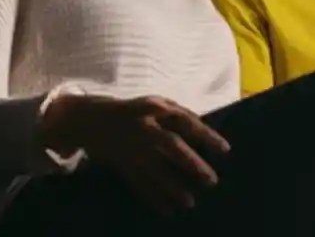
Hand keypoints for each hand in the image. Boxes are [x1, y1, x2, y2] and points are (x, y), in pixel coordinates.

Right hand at [42, 94, 230, 214]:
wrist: (88, 118)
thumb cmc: (133, 111)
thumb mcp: (155, 103)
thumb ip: (178, 115)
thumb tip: (203, 132)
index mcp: (156, 108)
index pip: (187, 122)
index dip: (207, 135)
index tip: (225, 150)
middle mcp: (144, 127)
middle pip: (171, 145)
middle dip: (192, 163)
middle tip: (211, 181)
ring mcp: (130, 146)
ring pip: (154, 169)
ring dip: (172, 188)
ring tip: (190, 203)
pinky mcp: (120, 163)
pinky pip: (138, 183)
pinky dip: (152, 197)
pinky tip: (166, 210)